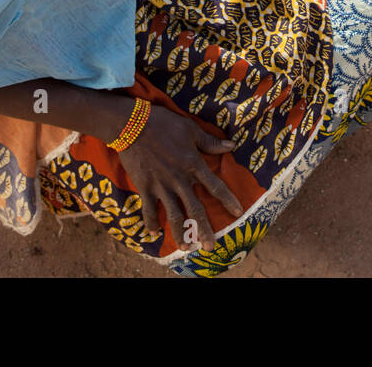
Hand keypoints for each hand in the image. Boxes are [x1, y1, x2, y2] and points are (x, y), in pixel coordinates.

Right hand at [116, 105, 241, 250]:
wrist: (132, 125)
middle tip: (210, 247)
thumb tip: (232, 145)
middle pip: (195, 209)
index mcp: (194, 164)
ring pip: (174, 214)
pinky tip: (154, 234)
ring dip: (180, 232)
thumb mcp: (190, 129)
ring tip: (186, 247)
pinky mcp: (145, 187)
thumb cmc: (164, 124)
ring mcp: (162, 185)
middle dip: (204, 229)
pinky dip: (151, 222)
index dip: (228, 200)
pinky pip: (149, 209)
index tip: (238, 213)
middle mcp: (180, 179)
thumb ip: (210, 142)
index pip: (215, 186)